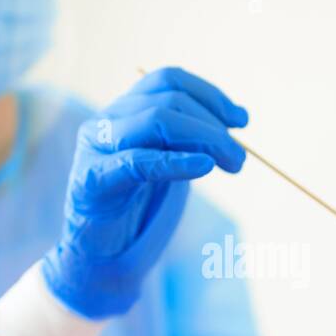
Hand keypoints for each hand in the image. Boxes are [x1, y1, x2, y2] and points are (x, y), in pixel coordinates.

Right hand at [41, 67, 247, 318]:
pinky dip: (178, 161)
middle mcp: (107, 119)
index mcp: (125, 110)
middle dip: (213, 125)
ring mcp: (95, 146)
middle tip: (239, 158)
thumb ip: (192, 138)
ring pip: (156, 120)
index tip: (241, 120)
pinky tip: (204, 167)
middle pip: (168, 100)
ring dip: (205, 138)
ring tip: (232, 164)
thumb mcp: (170, 162)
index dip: (210, 95)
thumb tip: (237, 119)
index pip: (168, 80)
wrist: (101, 254)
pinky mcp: (93, 180)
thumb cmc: (139, 208)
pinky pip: (139, 161)